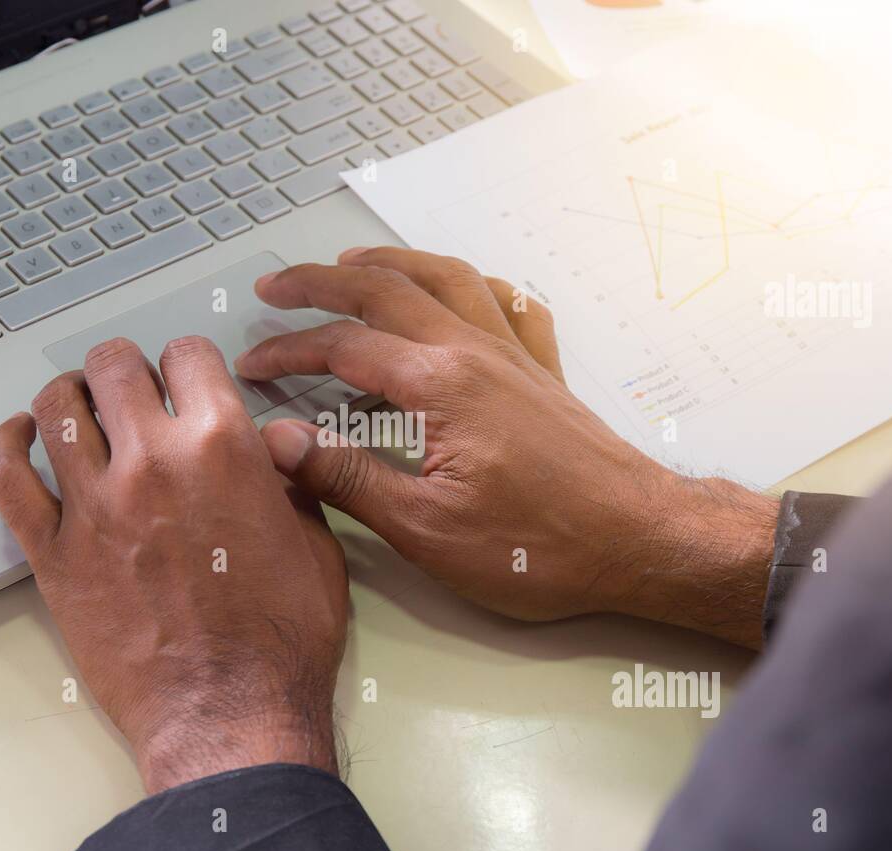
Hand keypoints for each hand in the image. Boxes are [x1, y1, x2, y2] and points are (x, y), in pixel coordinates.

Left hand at [0, 337, 347, 793]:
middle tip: (131, 386)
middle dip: (125, 368)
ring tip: (79, 405)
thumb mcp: (315, 543)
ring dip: (70, 396)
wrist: (230, 713)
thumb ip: (286, 483)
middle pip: (114, 367)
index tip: (185, 374)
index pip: (188, 357)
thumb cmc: (280, 640)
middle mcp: (153, 462)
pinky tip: (20, 437)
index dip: (188, 360)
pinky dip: (6, 445)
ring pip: (56, 408)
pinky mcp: (54, 554)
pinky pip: (7, 478)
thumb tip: (267, 457)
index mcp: (223, 448)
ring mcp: (95, 506)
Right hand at [236, 248, 777, 646]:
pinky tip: (464, 290)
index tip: (252, 364)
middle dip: (322, 281)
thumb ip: (349, 477)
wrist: (639, 539)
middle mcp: (476, 353)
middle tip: (277, 284)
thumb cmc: (542, 546)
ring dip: (392, 264)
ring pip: (446, 278)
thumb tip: (281, 443)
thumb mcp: (427, 528)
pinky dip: (475, 285)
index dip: (288, 350)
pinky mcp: (542, 373)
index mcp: (441, 385)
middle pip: (385, 290)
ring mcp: (514, 356)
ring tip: (352, 264)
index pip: (344, 346)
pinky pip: (508, 304)